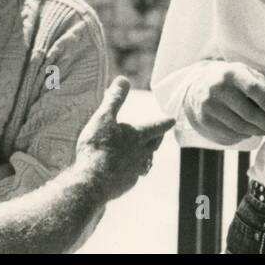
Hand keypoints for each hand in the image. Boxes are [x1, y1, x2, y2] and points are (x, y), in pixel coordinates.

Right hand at [75, 77, 174, 200]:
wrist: (92, 181)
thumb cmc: (98, 147)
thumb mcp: (104, 117)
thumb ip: (114, 99)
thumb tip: (123, 79)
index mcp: (137, 136)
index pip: (155, 127)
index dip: (164, 122)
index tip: (173, 120)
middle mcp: (139, 154)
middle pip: (154, 146)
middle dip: (158, 139)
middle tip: (160, 136)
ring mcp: (133, 171)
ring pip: (145, 163)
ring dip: (147, 158)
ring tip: (147, 157)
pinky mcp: (124, 185)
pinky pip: (132, 177)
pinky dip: (131, 173)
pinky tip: (125, 175)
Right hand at [188, 62, 264, 144]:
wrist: (198, 85)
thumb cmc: (229, 80)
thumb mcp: (244, 73)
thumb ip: (261, 84)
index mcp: (232, 73)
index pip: (253, 89)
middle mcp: (218, 88)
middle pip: (248, 113)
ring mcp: (210, 105)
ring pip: (240, 127)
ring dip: (258, 132)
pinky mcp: (205, 119)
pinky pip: (230, 134)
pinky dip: (244, 136)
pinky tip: (250, 132)